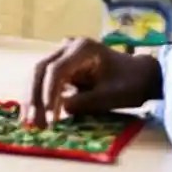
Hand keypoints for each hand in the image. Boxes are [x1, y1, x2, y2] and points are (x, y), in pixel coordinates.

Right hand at [25, 37, 161, 127]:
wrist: (141, 76)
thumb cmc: (131, 83)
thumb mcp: (112, 96)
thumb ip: (86, 101)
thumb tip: (60, 109)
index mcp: (82, 48)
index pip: (56, 70)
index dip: (49, 93)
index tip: (49, 116)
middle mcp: (67, 48)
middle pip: (40, 70)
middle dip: (35, 97)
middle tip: (32, 123)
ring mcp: (62, 56)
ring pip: (37, 76)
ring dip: (33, 99)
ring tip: (29, 124)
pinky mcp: (60, 68)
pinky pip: (43, 82)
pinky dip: (39, 99)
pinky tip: (33, 115)